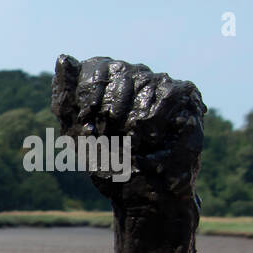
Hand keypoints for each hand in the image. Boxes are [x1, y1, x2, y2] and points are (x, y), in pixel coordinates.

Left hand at [51, 55, 203, 208]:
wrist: (140, 194)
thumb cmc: (107, 162)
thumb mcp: (77, 132)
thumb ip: (66, 97)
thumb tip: (63, 58)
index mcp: (112, 83)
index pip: (99, 67)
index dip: (89, 95)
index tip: (85, 122)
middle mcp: (140, 77)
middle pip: (121, 74)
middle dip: (109, 111)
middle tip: (109, 138)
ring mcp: (166, 85)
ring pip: (146, 83)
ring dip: (130, 121)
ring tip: (130, 144)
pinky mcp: (189, 97)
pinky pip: (169, 95)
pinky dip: (153, 123)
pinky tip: (148, 143)